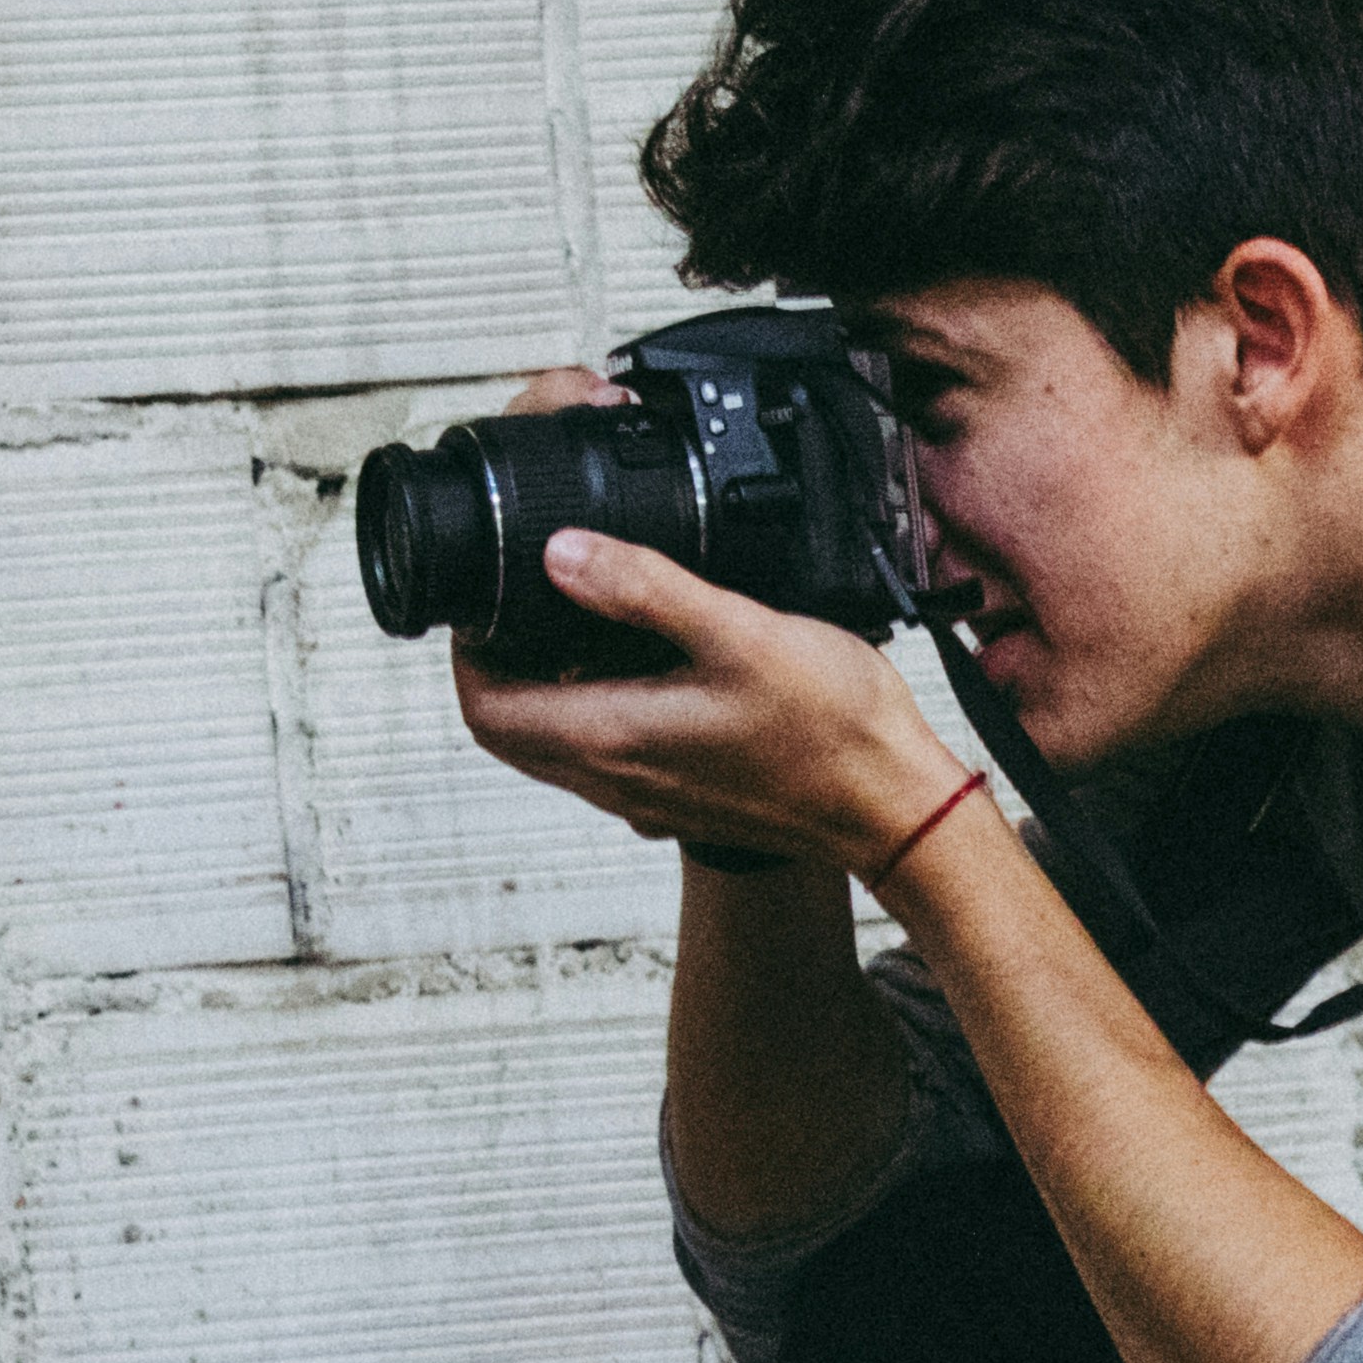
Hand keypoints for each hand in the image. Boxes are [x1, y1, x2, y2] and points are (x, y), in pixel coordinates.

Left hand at [453, 523, 957, 869]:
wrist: (896, 809)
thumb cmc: (835, 734)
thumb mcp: (740, 632)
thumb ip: (645, 589)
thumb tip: (562, 553)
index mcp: (614, 737)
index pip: (485, 707)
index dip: (466, 653)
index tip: (482, 603)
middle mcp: (618, 778)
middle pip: (509, 729)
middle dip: (495, 666)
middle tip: (517, 606)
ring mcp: (648, 795)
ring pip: (556, 745)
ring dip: (546, 688)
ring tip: (576, 623)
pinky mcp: (682, 799)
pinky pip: (607, 756)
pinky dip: (596, 709)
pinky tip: (645, 667)